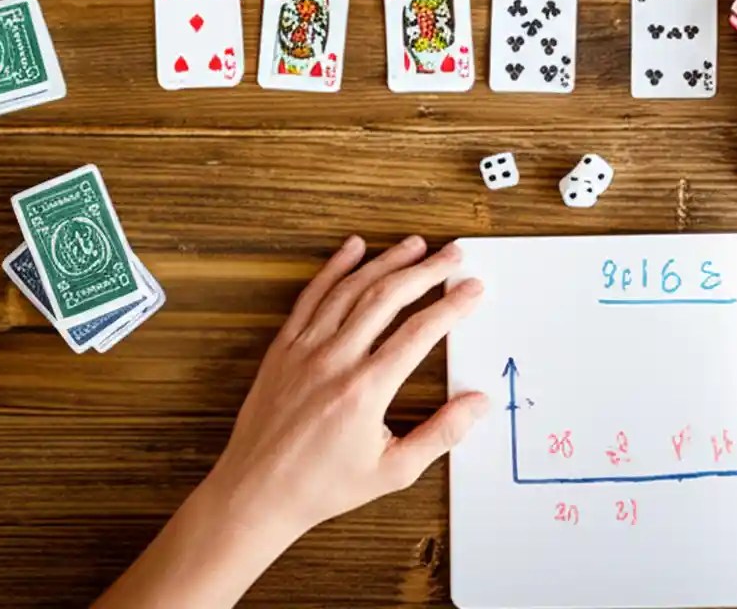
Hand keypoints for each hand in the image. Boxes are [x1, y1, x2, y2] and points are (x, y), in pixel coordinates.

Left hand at [96, 235, 487, 607]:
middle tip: (453, 255)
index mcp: (365, 390)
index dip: (451, 305)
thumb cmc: (323, 486)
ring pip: (351, 289)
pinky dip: (333, 268)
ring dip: (386, 261)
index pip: (420, 333)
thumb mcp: (394, 470)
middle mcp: (334, 360)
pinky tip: (352, 248)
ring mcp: (305, 350)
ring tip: (415, 245)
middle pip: (388, 298)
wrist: (257, 492)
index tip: (472, 288)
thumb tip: (478, 404)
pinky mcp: (283, 348)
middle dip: (427, 271)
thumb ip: (441, 434)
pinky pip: (311, 297)